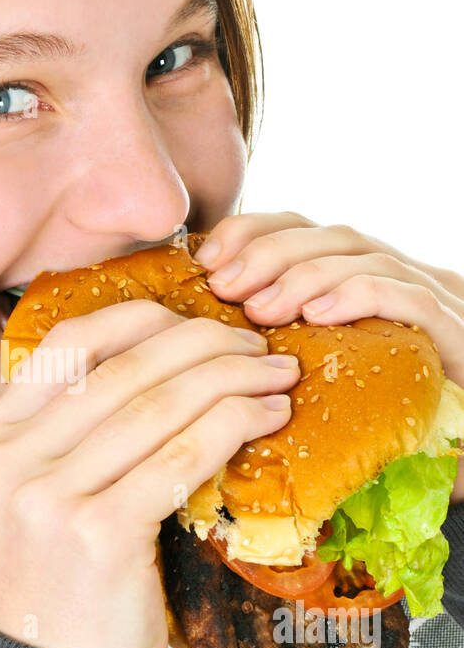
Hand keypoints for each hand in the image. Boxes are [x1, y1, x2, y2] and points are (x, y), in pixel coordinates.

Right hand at [0, 303, 299, 647]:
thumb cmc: (56, 603)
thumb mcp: (33, 509)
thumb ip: (70, 442)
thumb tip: (158, 374)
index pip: (66, 345)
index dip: (141, 319)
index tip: (197, 322)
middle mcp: (8, 461)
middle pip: (122, 367)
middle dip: (205, 344)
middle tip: (258, 346)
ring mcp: (46, 497)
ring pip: (159, 406)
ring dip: (233, 378)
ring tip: (278, 377)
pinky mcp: (97, 534)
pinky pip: (181, 456)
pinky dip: (235, 426)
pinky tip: (269, 419)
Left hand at [193, 211, 463, 503]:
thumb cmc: (395, 420)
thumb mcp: (331, 377)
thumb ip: (286, 354)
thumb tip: (212, 351)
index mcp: (367, 278)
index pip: (307, 227)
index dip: (253, 232)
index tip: (207, 259)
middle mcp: (402, 277)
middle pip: (330, 236)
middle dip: (268, 252)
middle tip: (224, 286)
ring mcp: (435, 299)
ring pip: (365, 256)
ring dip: (304, 276)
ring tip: (259, 309)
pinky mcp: (457, 332)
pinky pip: (409, 298)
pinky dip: (359, 296)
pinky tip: (317, 316)